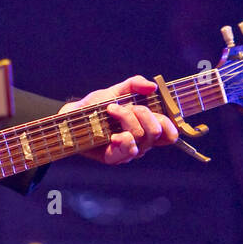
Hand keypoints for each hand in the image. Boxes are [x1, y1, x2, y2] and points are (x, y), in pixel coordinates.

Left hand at [58, 76, 177, 164]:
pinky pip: (128, 151)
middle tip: (125, 105)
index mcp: (146, 127)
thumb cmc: (96, 106)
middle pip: (157, 132)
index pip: (170, 133)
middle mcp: (141, 142)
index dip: (169, 123)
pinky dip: (123, 139)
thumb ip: (134, 85)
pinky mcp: (114, 158)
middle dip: (143, 113)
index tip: (155, 106)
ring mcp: (128, 151)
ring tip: (111, 110)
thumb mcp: (116, 90)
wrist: (72, 116)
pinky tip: (113, 134)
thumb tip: (152, 86)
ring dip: (127, 119)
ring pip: (141, 137)